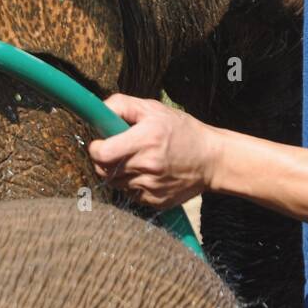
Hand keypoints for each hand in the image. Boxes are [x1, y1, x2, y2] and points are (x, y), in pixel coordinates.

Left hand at [86, 94, 220, 209]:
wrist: (212, 160)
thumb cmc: (182, 130)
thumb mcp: (154, 109)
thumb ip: (122, 105)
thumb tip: (98, 111)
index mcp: (145, 140)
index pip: (102, 154)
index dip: (95, 148)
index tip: (100, 142)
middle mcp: (147, 165)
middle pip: (104, 170)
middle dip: (104, 159)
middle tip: (117, 150)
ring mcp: (151, 186)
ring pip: (115, 183)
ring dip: (118, 172)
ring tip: (136, 160)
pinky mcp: (155, 201)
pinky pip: (130, 194)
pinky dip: (132, 184)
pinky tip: (147, 173)